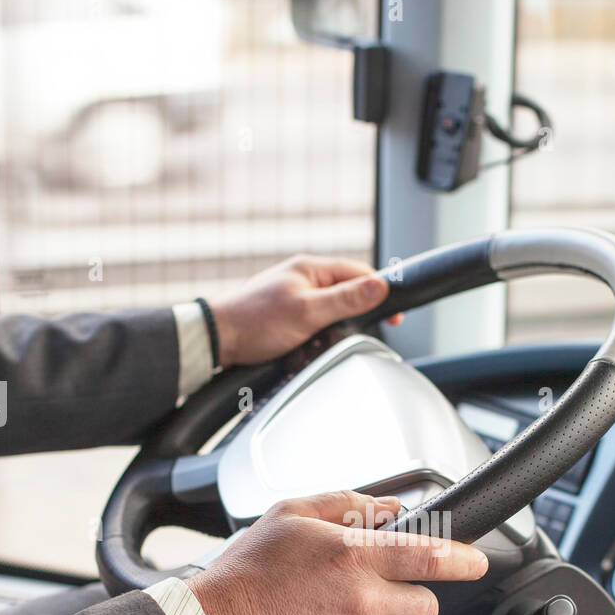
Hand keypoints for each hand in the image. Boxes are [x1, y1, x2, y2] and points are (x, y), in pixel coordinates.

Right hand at [187, 491, 487, 614]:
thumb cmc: (249, 570)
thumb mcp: (292, 514)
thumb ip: (350, 505)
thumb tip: (393, 508)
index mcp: (353, 555)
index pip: (434, 556)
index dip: (465, 559)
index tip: (477, 561)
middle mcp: (361, 599)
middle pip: (426, 605)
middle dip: (412, 595)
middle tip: (376, 588)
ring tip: (335, 611)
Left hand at [209, 255, 400, 367]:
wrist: (218, 340)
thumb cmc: (254, 322)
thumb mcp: (308, 312)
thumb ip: (345, 299)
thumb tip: (379, 286)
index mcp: (310, 268)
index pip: (359, 272)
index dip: (380, 291)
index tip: (395, 313)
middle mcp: (304, 278)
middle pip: (347, 292)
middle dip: (356, 314)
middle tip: (363, 332)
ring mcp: (295, 296)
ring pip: (333, 311)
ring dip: (335, 328)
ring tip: (329, 341)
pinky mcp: (287, 315)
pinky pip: (316, 323)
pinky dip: (319, 336)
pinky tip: (313, 347)